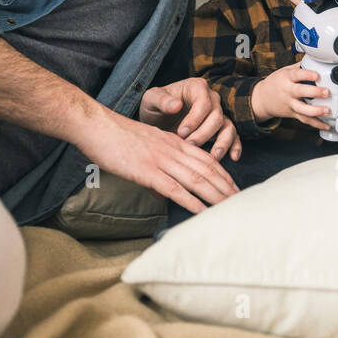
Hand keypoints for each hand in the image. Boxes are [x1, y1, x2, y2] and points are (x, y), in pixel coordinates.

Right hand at [79, 109, 240, 214]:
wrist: (96, 126)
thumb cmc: (115, 136)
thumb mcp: (145, 144)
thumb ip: (158, 161)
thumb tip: (162, 188)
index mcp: (173, 142)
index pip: (206, 158)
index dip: (223, 174)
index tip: (234, 187)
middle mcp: (172, 150)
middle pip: (207, 169)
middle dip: (226, 187)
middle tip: (242, 202)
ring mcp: (161, 160)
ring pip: (196, 179)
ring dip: (215, 196)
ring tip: (230, 209)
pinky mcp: (147, 171)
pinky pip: (174, 189)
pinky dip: (191, 202)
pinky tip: (202, 212)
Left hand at [139, 77, 240, 161]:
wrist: (158, 118)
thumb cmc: (155, 107)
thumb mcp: (151, 100)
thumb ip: (162, 101)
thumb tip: (177, 105)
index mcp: (196, 87)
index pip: (203, 102)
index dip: (194, 119)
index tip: (181, 133)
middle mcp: (212, 98)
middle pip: (217, 116)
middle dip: (204, 133)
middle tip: (189, 145)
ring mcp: (218, 113)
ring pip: (228, 127)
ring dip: (222, 143)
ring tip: (213, 157)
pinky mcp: (221, 128)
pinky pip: (233, 136)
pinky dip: (235, 146)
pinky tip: (233, 158)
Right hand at [251, 63, 333, 130]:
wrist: (262, 99)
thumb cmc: (275, 83)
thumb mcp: (284, 71)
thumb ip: (299, 67)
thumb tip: (314, 58)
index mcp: (286, 78)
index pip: (296, 75)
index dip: (307, 74)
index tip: (317, 75)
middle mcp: (287, 91)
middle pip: (300, 92)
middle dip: (314, 92)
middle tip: (326, 92)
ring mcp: (290, 104)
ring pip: (302, 109)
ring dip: (315, 111)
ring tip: (327, 110)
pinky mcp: (293, 114)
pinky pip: (305, 120)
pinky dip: (316, 123)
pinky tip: (326, 125)